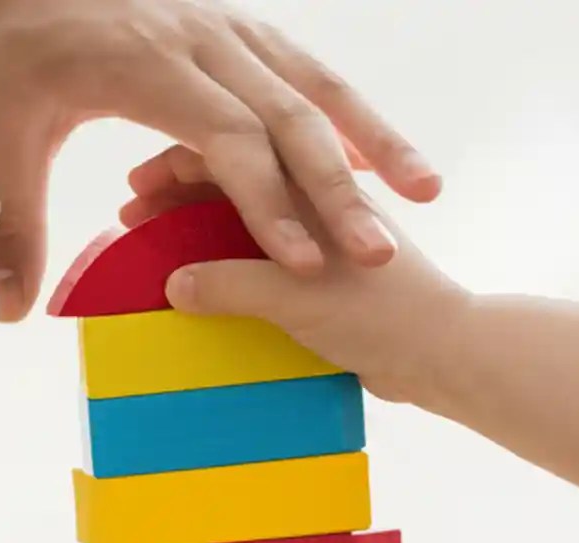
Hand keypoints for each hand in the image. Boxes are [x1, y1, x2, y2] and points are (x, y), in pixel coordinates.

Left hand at [0, 0, 441, 320]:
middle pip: (288, 116)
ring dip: (374, 139)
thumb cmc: (25, 60)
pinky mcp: (249, 30)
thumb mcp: (4, 138)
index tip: (304, 262)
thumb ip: (13, 229)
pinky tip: (389, 159)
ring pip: (318, 85)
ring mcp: (234, 28)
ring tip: (425, 195)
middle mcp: (204, 41)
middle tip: (378, 255)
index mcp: (148, 67)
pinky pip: (314, 72)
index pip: (225, 136)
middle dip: (337, 190)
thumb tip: (9, 317)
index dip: (267, 201)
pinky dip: (357, 114)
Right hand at [123, 145, 464, 402]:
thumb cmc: (379, 311)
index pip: (227, 151)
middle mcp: (307, 201)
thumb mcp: (294, 296)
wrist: (446, 354)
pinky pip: (252, 258)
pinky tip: (193, 284)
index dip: (173, 167)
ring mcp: (312, 237)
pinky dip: (217, 261)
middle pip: (228, 178)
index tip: (135, 192)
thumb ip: (229, 286)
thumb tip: (172, 285)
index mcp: (306, 187)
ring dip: (192, 227)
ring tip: (152, 248)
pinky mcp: (314, 277)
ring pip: (238, 216)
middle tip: (132, 216)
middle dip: (174, 192)